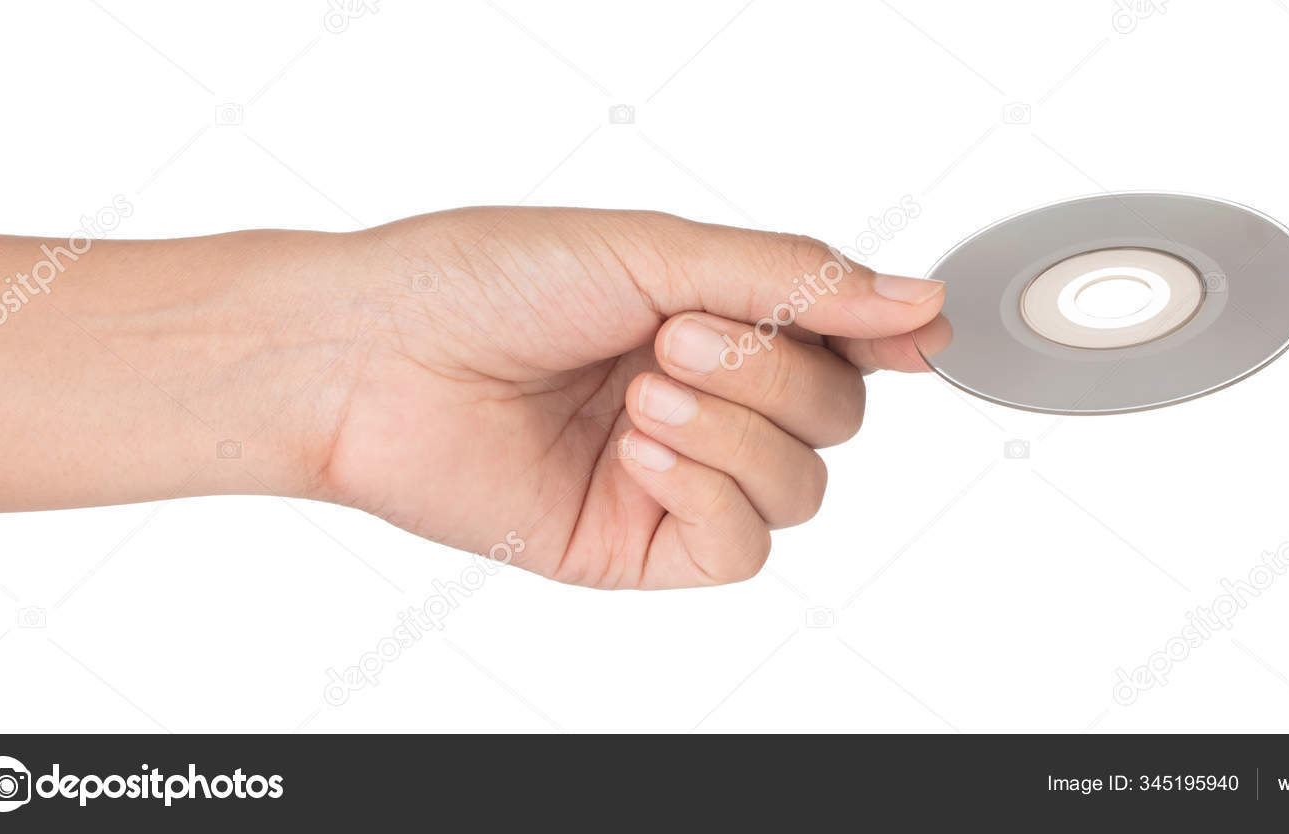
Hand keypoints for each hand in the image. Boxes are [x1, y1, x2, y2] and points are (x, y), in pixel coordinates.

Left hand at [318, 208, 947, 587]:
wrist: (371, 358)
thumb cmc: (483, 282)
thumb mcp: (654, 250)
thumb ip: (794, 279)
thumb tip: (917, 299)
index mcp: (710, 317)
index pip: (841, 340)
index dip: (887, 338)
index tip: (913, 333)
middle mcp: (704, 400)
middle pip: (837, 415)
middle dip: (773, 374)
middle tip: (679, 341)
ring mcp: (677, 477)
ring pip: (802, 486)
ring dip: (735, 432)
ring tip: (641, 396)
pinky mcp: (641, 544)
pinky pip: (742, 547)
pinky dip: (708, 492)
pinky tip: (639, 455)